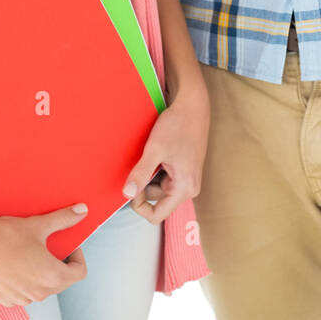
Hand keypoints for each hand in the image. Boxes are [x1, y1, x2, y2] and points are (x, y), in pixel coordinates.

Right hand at [0, 204, 89, 307]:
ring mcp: (21, 299)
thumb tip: (82, 211)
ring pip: (43, 288)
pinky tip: (16, 263)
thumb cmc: (6, 235)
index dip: (77, 256)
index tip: (67, 244)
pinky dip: (25, 281)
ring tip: (31, 253)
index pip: (79, 272)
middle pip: (62, 281)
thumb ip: (64, 219)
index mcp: (52, 276)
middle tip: (50, 246)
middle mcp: (39, 293)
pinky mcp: (6, 299)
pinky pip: (24, 293)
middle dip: (60, 264)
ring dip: (42, 274)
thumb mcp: (39, 224)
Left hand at [121, 86, 209, 223]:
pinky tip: (157, 152)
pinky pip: (166, 177)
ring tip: (150, 154)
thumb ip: (141, 173)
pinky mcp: (185, 169)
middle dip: (144, 185)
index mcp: (184, 188)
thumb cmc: (177, 125)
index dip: (139, 205)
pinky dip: (157, 168)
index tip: (131, 186)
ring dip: (150, 175)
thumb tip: (126, 194)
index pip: (157, 215)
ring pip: (160, 187)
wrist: (194, 105)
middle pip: (157, 200)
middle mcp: (189, 187)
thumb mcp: (155, 149)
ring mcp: (188, 178)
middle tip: (139, 163)